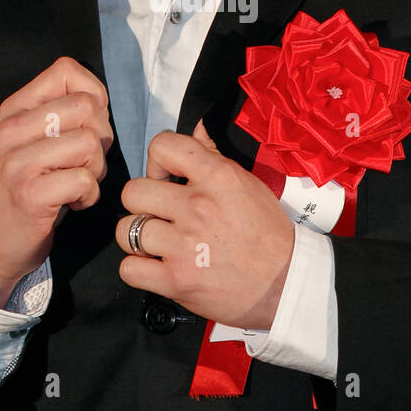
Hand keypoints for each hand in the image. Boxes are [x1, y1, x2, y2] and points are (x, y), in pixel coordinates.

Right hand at [0, 57, 112, 306]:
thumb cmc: (23, 187)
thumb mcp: (29, 140)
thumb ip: (57, 113)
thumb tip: (100, 100)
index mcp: (14, 109)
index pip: (66, 70)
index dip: (93, 95)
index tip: (86, 125)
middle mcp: (11, 129)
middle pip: (87, 107)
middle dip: (100, 137)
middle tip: (84, 162)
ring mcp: (17, 162)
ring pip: (89, 143)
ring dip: (96, 169)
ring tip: (77, 183)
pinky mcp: (29, 194)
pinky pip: (84, 180)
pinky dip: (90, 195)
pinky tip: (73, 203)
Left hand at [115, 120, 294, 328]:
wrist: (286, 282)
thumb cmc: (268, 233)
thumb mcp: (247, 184)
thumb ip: (214, 156)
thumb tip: (195, 129)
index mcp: (217, 177)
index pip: (161, 146)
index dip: (156, 163)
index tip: (166, 180)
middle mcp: (197, 207)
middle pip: (133, 192)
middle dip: (142, 203)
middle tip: (160, 215)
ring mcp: (184, 245)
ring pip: (125, 230)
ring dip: (139, 238)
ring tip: (159, 244)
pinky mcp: (176, 281)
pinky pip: (129, 268)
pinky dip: (138, 269)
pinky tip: (157, 267)